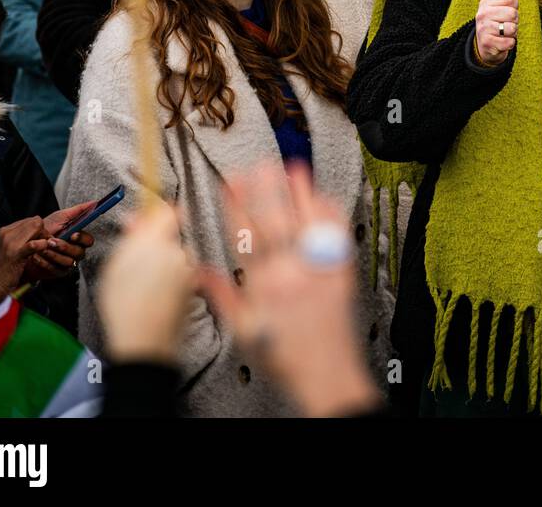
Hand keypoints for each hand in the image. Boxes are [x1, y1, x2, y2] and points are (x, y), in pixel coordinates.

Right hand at [0, 217, 49, 304]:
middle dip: (44, 231)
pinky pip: (34, 244)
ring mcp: (10, 243)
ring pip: (36, 227)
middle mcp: (6, 233)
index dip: (39, 229)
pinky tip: (43, 251)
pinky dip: (43, 245)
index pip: (30, 220)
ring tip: (45, 249)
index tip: (41, 240)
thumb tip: (36, 232)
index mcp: (4, 231)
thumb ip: (18, 239)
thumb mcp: (7, 249)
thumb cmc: (0, 270)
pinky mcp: (16, 255)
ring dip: (46, 237)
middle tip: (45, 244)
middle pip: (35, 221)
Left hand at [23, 200, 95, 280]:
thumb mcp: (59, 217)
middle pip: (79, 252)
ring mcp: (67, 263)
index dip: (82, 239)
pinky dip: (45, 262)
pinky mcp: (57, 272)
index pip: (88, 241)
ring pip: (68, 261)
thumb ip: (77, 210)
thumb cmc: (45, 229)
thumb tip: (94, 202)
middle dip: (65, 247)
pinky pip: (56, 269)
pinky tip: (36, 256)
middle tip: (52, 241)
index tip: (73, 235)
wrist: (25, 245)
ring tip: (42, 248)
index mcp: (78, 239)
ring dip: (54, 254)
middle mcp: (75, 251)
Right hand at [97, 202, 194, 364]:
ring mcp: (188, 270)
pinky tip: (153, 294)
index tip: (146, 220)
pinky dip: (169, 279)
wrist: (145, 340)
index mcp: (158, 243)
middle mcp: (179, 252)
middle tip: (134, 258)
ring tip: (141, 283)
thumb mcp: (117, 266)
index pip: (168, 213)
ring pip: (174, 256)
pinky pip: (179, 274)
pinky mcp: (194, 287)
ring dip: (162, 262)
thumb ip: (132, 238)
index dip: (158, 213)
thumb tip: (137, 217)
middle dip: (156, 242)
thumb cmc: (123, 304)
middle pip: (170, 236)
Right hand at [200, 162, 376, 416]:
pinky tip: (323, 196)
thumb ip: (222, 296)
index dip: (236, 207)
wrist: (327, 375)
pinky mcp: (342, 272)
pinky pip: (337, 235)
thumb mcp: (244, 331)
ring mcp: (320, 270)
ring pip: (308, 222)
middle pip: (277, 222)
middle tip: (259, 165)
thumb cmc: (285, 355)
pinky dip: (330, 213)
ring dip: (300, 193)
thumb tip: (198, 272)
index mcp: (264, 287)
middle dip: (266, 191)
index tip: (230, 184)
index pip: (246, 237)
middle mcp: (292, 274)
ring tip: (293, 167)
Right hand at [474, 0, 517, 66]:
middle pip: (513, 13)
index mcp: (486, 2)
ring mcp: (483, 29)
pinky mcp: (488, 44)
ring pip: (512, 28)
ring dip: (512, 33)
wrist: (485, 46)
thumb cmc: (496, 21)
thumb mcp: (499, 4)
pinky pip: (510, 42)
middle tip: (507, 23)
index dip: (514, 4)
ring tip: (504, 33)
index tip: (509, 8)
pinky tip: (502, 42)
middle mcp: (482, 14)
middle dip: (515, 20)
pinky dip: (510, 43)